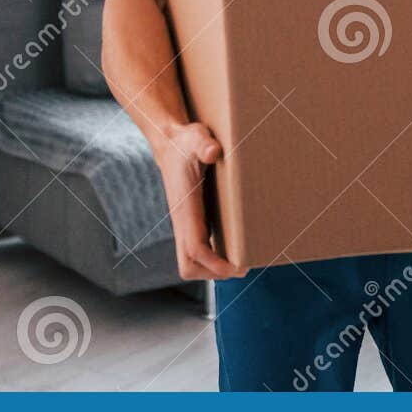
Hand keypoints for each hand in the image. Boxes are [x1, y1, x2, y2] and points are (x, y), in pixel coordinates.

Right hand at [152, 121, 247, 280]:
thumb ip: (204, 144)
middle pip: (189, 265)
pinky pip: (196, 251)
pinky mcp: (188, 223)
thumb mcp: (196, 138)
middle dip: (213, 273)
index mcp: (185, 209)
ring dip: (212, 269)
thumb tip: (213, 152)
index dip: (216, 264)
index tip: (238, 268)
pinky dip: (212, 258)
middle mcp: (182, 222)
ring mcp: (183, 225)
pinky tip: (232, 249)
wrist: (170, 145)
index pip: (195, 249)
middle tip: (241, 268)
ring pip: (190, 262)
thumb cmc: (186, 143)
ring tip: (239, 263)